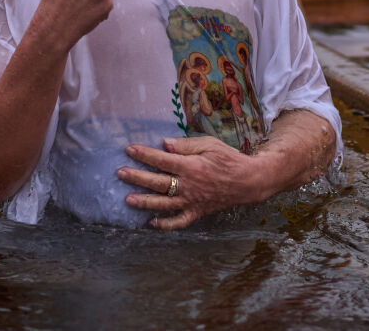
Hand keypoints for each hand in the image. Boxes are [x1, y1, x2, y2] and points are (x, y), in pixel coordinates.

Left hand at [117, 135, 262, 230]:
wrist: (248, 181)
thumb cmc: (229, 159)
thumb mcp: (209, 144)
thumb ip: (186, 145)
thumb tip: (164, 144)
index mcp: (191, 166)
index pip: (162, 160)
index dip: (144, 155)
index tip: (129, 150)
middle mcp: (188, 186)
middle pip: (158, 182)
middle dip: (137, 177)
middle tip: (120, 173)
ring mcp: (192, 201)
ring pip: (163, 204)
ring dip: (144, 202)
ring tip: (128, 199)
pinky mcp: (197, 212)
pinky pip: (179, 222)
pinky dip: (165, 225)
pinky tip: (151, 222)